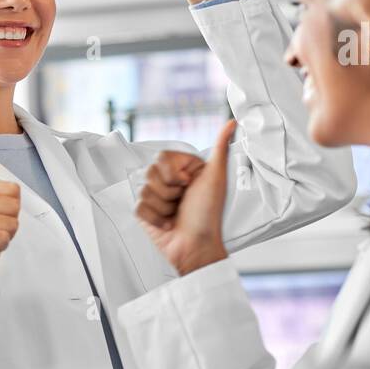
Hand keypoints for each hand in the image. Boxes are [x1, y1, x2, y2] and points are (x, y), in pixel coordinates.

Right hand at [135, 119, 236, 275]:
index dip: (174, 172)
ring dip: (164, 206)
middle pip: (150, 172)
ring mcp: (155, 197)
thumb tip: (231, 123)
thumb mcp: (216, 177)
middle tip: (183, 200)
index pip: (162, 157)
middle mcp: (168, 182)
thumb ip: (219, 147)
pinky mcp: (145, 213)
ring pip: (144, 190)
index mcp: (183, 170)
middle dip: (169, 190)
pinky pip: (138, 207)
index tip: (189, 183)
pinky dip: (155, 218)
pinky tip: (167, 223)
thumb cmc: (208, 214)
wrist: (196, 245)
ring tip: (177, 214)